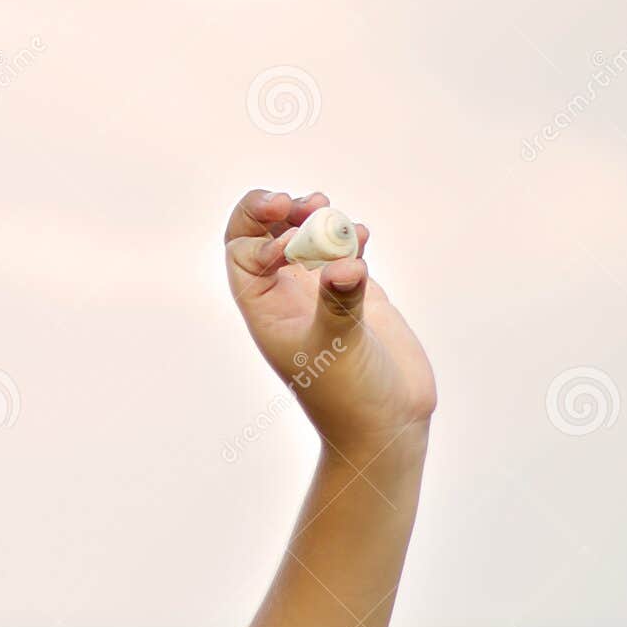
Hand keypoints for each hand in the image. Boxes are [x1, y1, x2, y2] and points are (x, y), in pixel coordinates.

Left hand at [224, 189, 435, 457]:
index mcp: (264, 308)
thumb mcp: (338, 348)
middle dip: (273, 212)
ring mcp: (321, 291)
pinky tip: (362, 234)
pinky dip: (349, 233)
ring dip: (312, 215)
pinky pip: (344, 249)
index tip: (285, 236)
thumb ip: (340, 303)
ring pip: (304, 237)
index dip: (255, 233)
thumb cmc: (348, 395)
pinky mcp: (356, 291)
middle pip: (263, 235)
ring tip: (323, 205)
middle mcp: (287, 295)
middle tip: (295, 203)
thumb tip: (344, 266)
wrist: (385, 422)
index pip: (241, 254)